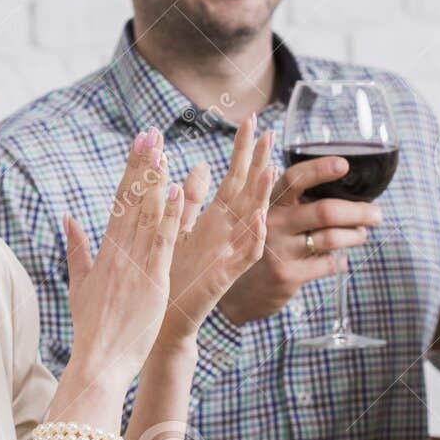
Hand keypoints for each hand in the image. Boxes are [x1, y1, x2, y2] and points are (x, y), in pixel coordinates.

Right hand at [65, 131, 184, 385]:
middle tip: (150, 132)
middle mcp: (118, 252)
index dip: (130, 172)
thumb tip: (67, 218)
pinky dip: (167, 216)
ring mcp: (134, 265)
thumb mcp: (81, 284)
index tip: (139, 144)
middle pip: (130, 200)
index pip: (119, 202)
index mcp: (105, 252)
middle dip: (141, 164)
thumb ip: (77, 249)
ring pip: (145, 214)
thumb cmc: (92, 329)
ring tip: (162, 148)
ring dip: (154, 179)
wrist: (97, 362)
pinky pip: (160, 242)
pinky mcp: (151, 281)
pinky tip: (174, 191)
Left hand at [158, 116, 274, 341]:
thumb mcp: (180, 228)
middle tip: (270, 132)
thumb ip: (190, 198)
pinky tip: (261, 219)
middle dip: (258, 162)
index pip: (233, 176)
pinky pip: (247, 255)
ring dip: (262, 195)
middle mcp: (227, 233)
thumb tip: (197, 166)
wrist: (168, 318)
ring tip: (272, 169)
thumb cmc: (173, 276)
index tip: (251, 120)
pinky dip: (255, 237)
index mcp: (215, 220)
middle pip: (248, 190)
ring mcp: (230, 253)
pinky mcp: (226, 276)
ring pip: (253, 218)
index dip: (243, 150)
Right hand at [217, 149, 383, 324]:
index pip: (295, 178)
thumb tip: (344, 191)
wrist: (238, 292)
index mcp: (268, 202)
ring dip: (355, 235)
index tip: (344, 165)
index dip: (320, 169)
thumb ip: (294, 203)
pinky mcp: (287, 275)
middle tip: (376, 214)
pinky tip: (340, 258)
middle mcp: (271, 222)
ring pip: (331, 238)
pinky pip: (327, 264)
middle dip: (358, 212)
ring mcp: (279, 250)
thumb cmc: (263, 246)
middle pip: (324, 211)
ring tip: (362, 234)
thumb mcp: (268, 218)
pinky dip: (340, 261)